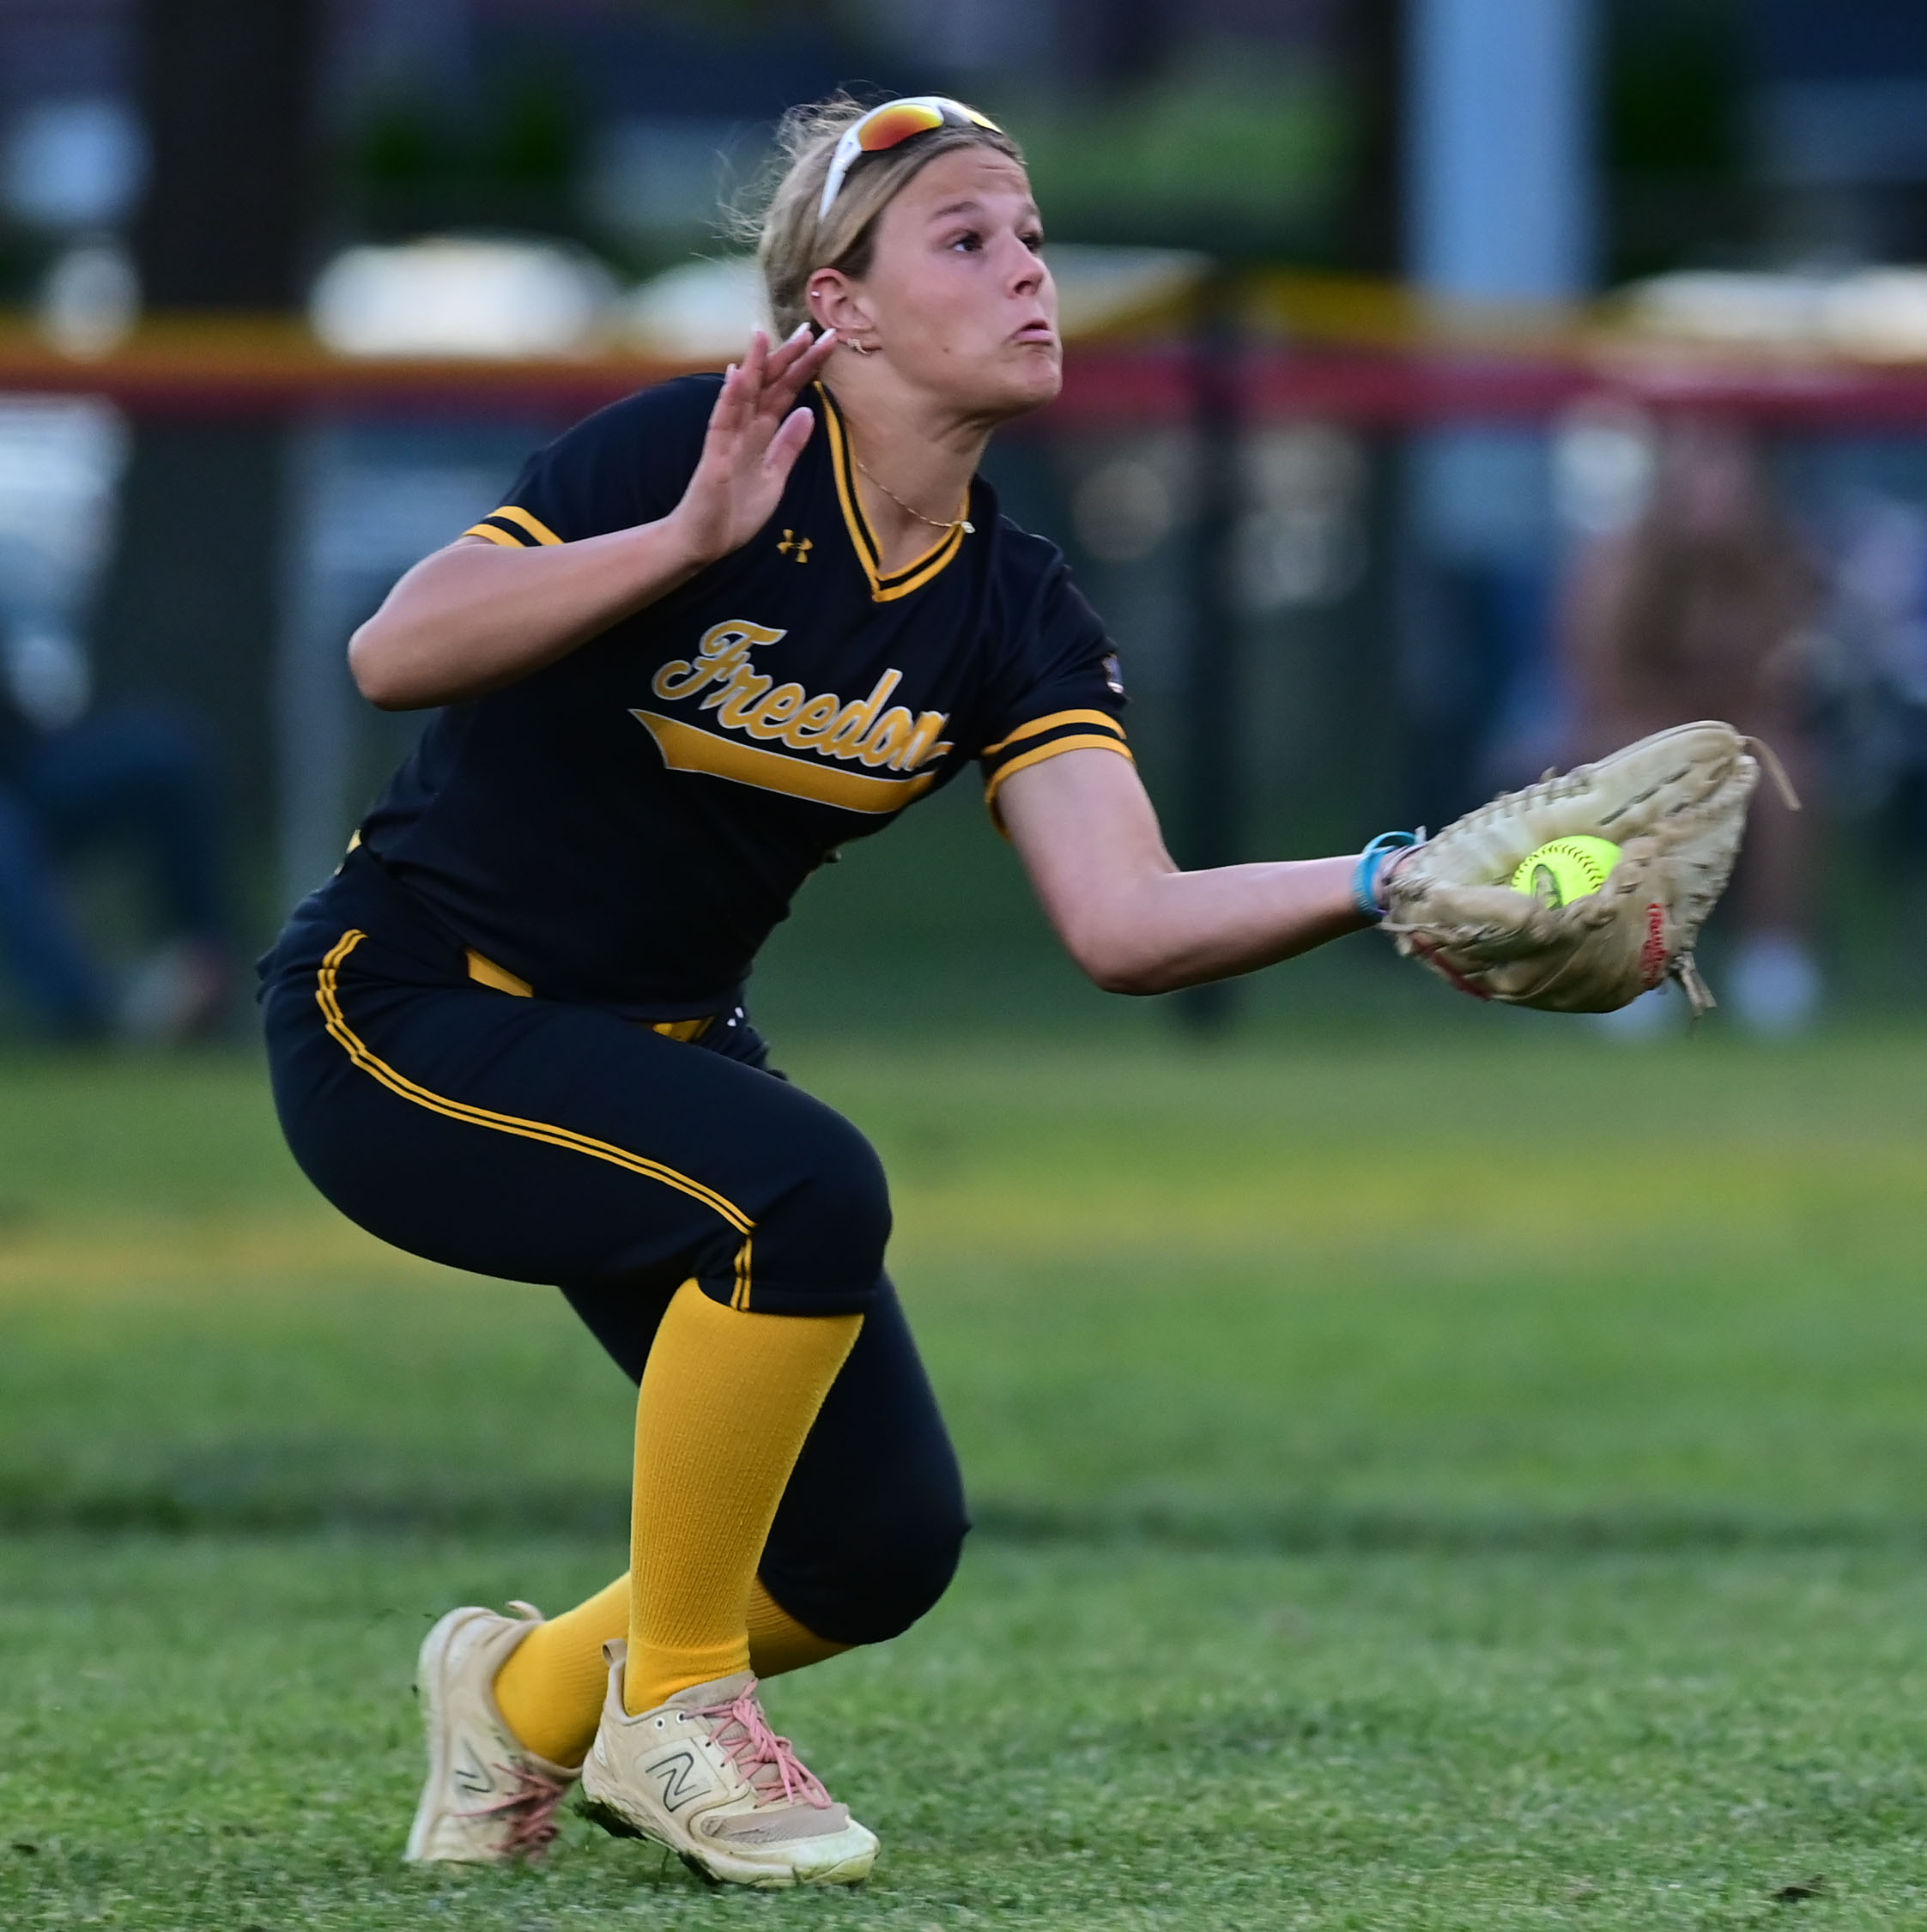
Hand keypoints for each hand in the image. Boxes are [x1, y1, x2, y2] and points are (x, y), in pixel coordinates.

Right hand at [667, 326, 838, 567]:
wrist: (702, 542)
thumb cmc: (734, 513)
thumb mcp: (775, 478)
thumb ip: (789, 446)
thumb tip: (809, 412)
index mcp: (761, 435)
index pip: (786, 394)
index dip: (805, 369)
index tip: (827, 343)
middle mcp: (744, 431)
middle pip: (769, 387)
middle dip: (789, 359)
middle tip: (813, 329)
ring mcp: (727, 441)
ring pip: (743, 396)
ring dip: (754, 366)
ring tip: (765, 334)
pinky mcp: (714, 459)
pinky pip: (722, 424)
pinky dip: (729, 399)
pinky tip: (737, 375)